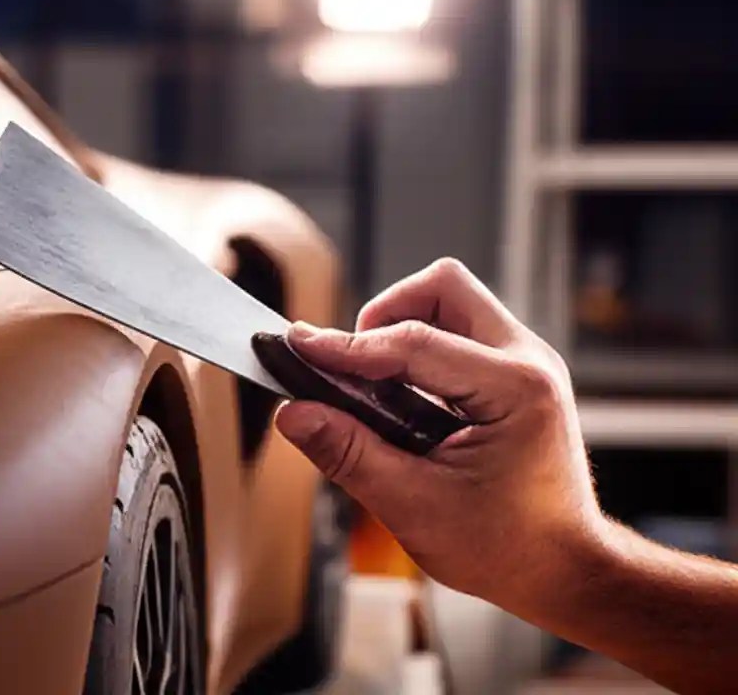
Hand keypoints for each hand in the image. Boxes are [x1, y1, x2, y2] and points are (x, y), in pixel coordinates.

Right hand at [276, 258, 603, 609]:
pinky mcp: (515, 375)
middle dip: (386, 313)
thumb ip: (349, 454)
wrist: (563, 570)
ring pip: (451, 302)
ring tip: (373, 383)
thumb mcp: (414, 506)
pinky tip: (398, 396)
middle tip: (352, 363)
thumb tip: (295, 414)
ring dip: (402, 328)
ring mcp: (526, 364)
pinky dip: (418, 350)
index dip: (346, 346)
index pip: (414, 341)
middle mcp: (529, 362)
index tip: (298, 347)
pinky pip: (459, 332)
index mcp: (516, 389)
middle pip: (443, 287)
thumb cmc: (507, 547)